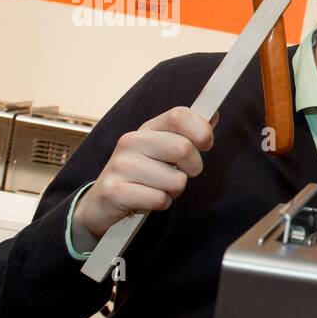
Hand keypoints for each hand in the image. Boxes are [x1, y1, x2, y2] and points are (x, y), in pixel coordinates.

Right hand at [74, 107, 218, 241]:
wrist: (102, 202)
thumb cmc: (142, 175)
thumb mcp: (162, 150)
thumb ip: (187, 133)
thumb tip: (213, 113)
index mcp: (147, 129)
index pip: (179, 115)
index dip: (201, 130)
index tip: (205, 145)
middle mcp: (131, 141)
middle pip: (183, 148)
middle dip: (192, 168)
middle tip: (178, 173)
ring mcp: (121, 165)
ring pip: (176, 180)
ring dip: (174, 191)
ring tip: (157, 188)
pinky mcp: (115, 190)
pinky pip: (160, 199)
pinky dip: (161, 204)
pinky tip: (146, 199)